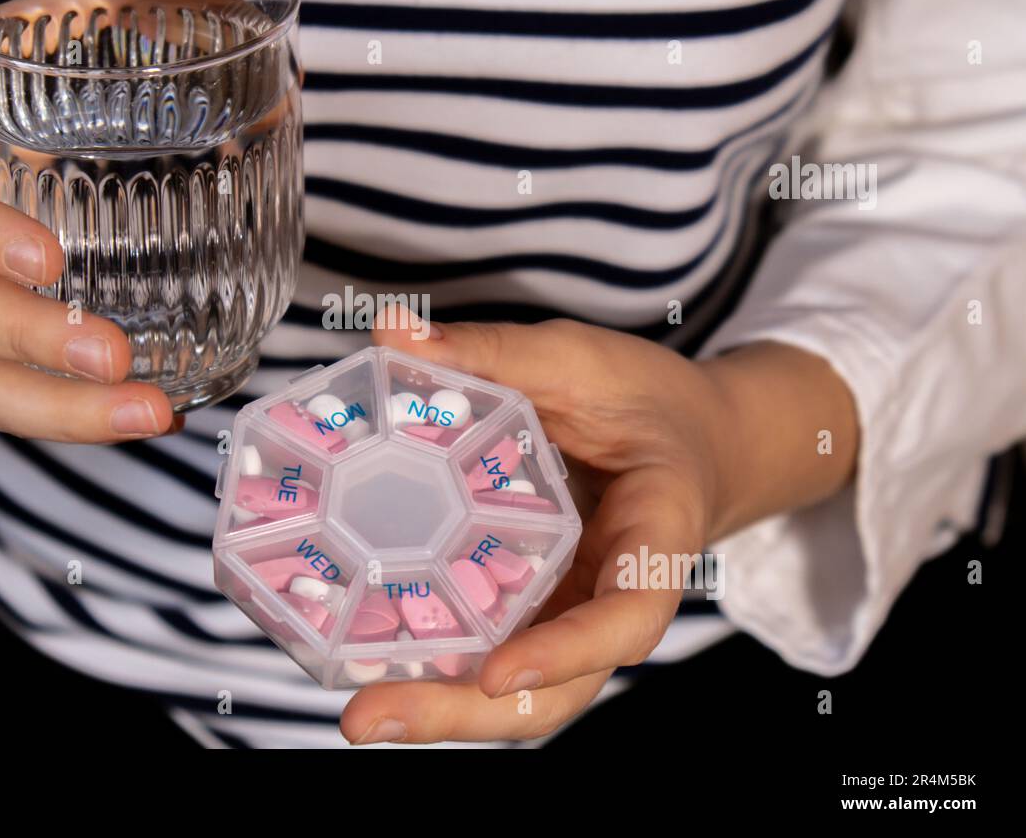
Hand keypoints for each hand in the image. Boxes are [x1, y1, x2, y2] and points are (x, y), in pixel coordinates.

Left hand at [341, 315, 856, 743]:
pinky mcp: (536, 607)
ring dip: (439, 710)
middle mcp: (610, 599)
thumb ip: (494, 353)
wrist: (688, 437)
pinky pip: (491, 651)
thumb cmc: (647, 401)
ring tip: (357, 711)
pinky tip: (365, 663)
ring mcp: (571, 613)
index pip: (627, 616)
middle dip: (462, 715)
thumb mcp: (580, 362)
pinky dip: (436, 667)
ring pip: (519, 691)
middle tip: (367, 718)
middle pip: (555, 689)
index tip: (499, 671)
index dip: (568, 651)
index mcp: (654, 542)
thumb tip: (394, 328)